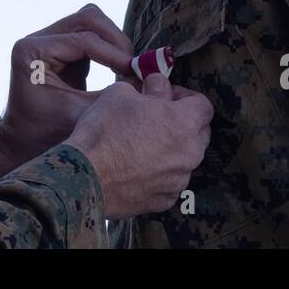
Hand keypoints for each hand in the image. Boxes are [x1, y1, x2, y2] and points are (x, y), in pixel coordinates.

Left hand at [0, 4, 132, 177]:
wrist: (22, 144)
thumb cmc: (45, 135)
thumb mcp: (81, 116)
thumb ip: (112, 96)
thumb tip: (149, 80)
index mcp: (32, 51)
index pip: (82, 40)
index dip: (113, 54)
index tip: (134, 72)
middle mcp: (38, 38)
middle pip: (87, 18)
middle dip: (115, 40)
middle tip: (134, 66)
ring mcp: (49, 40)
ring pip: (91, 22)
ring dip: (113, 42)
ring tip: (128, 67)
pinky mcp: (62, 48)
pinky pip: (92, 35)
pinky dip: (109, 48)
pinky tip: (120, 68)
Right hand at [66, 73, 212, 219]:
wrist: (84, 176)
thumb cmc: (103, 131)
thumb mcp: (122, 93)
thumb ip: (149, 88)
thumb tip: (158, 88)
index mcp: (184, 124)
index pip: (203, 105)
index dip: (185, 96)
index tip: (166, 95)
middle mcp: (189, 154)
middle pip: (199, 133)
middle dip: (182, 122)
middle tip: (155, 117)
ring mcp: (178, 180)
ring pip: (185, 158)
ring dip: (171, 148)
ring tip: (142, 143)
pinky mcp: (164, 200)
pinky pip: (170, 181)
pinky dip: (159, 172)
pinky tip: (136, 166)